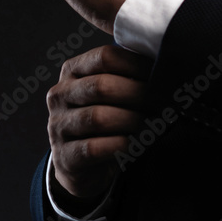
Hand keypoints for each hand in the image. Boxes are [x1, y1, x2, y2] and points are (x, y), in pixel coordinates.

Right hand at [47, 44, 152, 204]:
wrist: (81, 164)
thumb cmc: (105, 117)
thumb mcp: (111, 91)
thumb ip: (128, 73)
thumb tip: (164, 61)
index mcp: (73, 70)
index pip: (105, 56)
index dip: (137, 63)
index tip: (162, 72)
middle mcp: (60, 94)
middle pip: (102, 86)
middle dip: (139, 93)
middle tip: (164, 101)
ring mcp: (57, 125)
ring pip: (98, 117)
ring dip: (132, 120)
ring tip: (154, 122)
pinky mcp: (63, 156)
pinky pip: (94, 148)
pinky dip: (120, 144)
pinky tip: (137, 143)